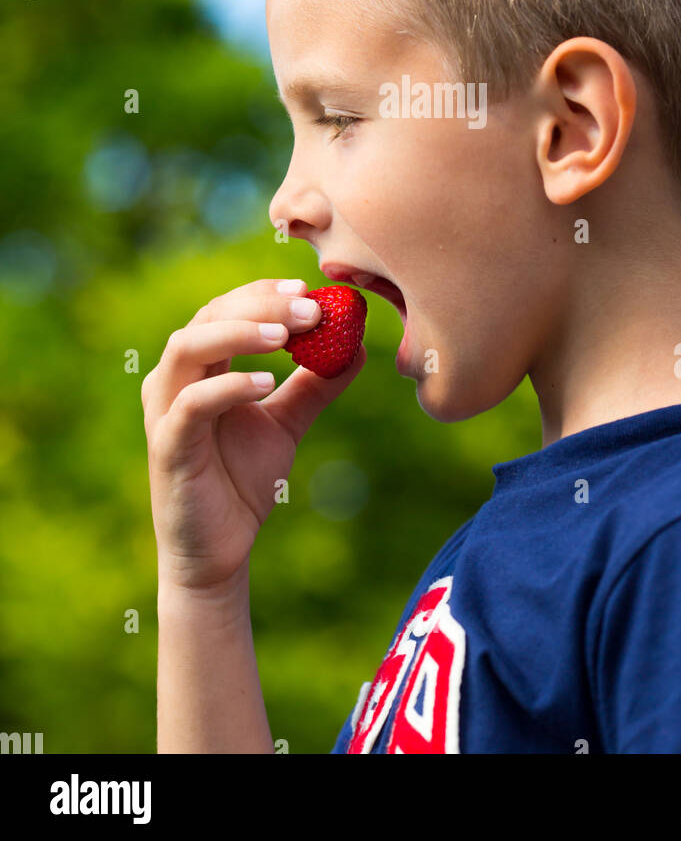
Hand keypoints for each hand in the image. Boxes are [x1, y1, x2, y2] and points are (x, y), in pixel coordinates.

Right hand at [141, 277, 366, 592]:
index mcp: (201, 365)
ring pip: (188, 348)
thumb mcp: (288, 422)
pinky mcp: (167, 445)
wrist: (221, 550)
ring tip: (286, 335)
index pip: (227, 308)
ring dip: (239, 332)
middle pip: (209, 317)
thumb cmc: (243, 479)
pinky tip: (267, 383)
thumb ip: (316, 384)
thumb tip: (356, 344)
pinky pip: (191, 404)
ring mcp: (165, 410)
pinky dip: (228, 385)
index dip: (266, 293)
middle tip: (310, 307)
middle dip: (261, 305)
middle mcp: (176, 378)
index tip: (311, 289)